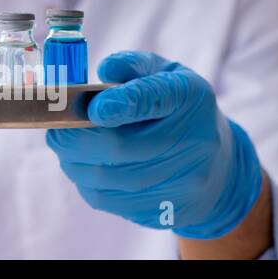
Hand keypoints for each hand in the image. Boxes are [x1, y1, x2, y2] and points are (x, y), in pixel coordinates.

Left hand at [46, 50, 263, 238]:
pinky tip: (87, 167)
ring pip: (107, 180)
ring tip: (67, 147)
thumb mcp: (166, 74)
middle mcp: (192, 143)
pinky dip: (87, 182)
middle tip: (55, 130)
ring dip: (73, 162)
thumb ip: (133, 66)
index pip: (153, 99)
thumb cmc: (179, 111)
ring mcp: (181, 184)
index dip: (119, 104)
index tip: (92, 108)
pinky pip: (109, 201)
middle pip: (119, 149)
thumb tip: (105, 69)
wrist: (222, 167)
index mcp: (188, 97)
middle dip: (74, 138)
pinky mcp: (165, 212)